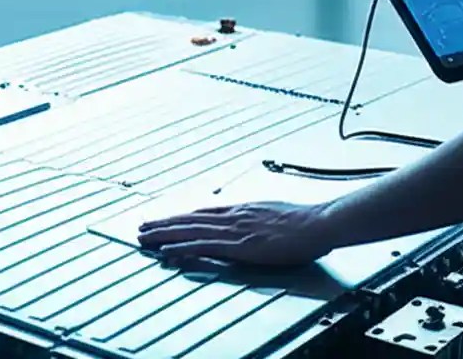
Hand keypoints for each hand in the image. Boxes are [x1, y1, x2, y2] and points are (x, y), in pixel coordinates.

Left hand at [137, 201, 336, 266]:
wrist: (319, 223)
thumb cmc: (305, 221)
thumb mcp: (276, 212)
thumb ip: (259, 218)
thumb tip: (254, 223)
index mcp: (243, 209)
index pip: (204, 212)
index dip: (183, 217)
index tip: (166, 219)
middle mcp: (234, 216)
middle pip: (191, 219)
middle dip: (165, 223)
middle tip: (143, 227)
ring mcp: (235, 230)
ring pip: (190, 230)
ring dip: (165, 233)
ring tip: (145, 237)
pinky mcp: (238, 245)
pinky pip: (203, 246)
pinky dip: (183, 248)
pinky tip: (168, 252)